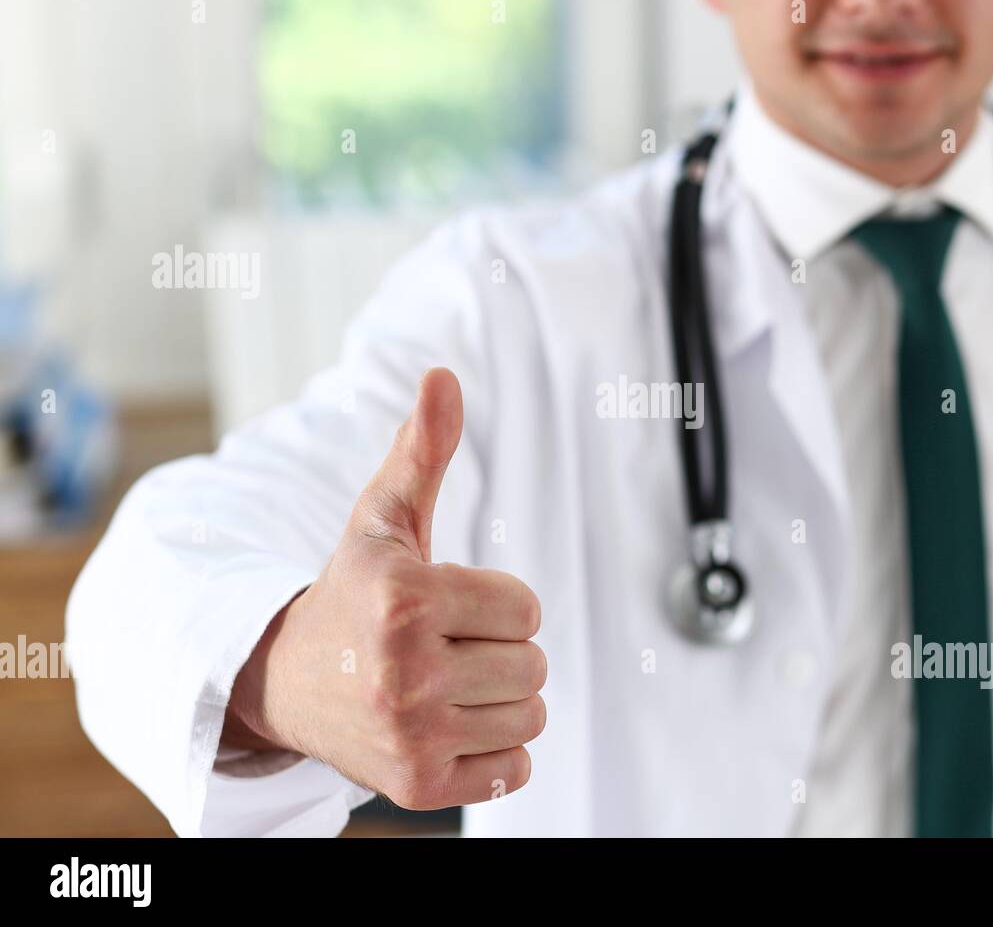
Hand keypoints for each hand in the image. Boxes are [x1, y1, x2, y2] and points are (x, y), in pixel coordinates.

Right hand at [225, 368, 545, 809]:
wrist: (288, 683)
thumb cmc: (352, 594)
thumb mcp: (383, 521)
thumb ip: (422, 452)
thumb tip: (443, 375)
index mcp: (404, 599)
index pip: (527, 607)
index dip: (496, 603)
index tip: (449, 605)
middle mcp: (405, 673)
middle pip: (534, 663)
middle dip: (499, 650)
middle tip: (443, 646)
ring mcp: (412, 736)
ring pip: (532, 714)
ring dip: (500, 699)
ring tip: (444, 683)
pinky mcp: (420, 787)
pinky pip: (516, 767)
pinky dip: (494, 749)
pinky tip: (445, 725)